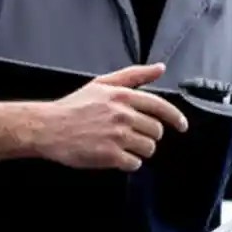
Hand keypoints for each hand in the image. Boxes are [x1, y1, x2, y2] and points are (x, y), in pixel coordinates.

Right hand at [31, 63, 188, 171]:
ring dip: (140, 150)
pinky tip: (116, 156)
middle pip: (156, 131)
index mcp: (122, 96)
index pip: (160, 107)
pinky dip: (129, 162)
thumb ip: (134, 75)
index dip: (176, 118)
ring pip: (148, 148)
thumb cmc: (73, 107)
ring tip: (123, 145)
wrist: (48, 128)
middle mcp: (122, 115)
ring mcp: (117, 136)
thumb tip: (160, 68)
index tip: (182, 126)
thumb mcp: (102, 84)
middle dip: (148, 135)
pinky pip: (134, 163)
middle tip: (133, 135)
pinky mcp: (110, 155)